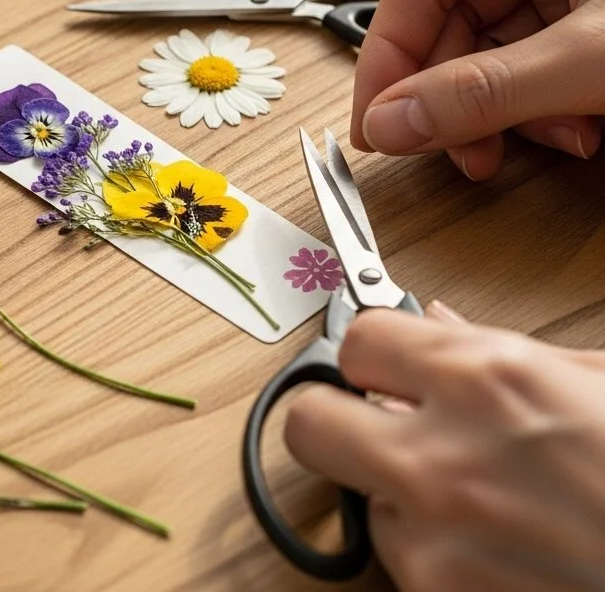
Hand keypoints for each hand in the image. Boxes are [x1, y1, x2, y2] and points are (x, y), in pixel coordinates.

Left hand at [284, 307, 604, 591]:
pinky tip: (496, 543)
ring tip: (475, 495)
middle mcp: (444, 460)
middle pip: (308, 421)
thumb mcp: (595, 380)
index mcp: (486, 382)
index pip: (358, 340)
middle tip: (369, 418)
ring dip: (397, 491)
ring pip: (362, 499)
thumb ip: (499, 349)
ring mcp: (439, 545)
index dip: (372, 349)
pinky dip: (432, 548)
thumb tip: (441, 324)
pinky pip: (403, 561)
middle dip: (333, 414)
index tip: (384, 361)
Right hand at [351, 0, 604, 178]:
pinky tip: (577, 131)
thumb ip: (486, 95)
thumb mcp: (593, 59)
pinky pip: (540, 60)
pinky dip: (545, 106)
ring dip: (507, 111)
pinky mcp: (602, 8)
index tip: (375, 123)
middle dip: (456, 97)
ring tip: (544, 146)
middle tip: (452, 153)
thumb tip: (390, 124)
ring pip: (497, 49)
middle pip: (457, 20)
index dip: (387, 56)